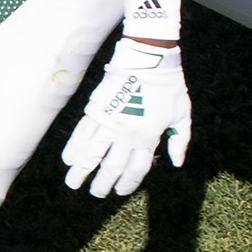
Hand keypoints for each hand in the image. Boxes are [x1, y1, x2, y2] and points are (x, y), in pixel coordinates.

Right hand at [62, 37, 190, 197]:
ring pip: (92, 154)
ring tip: (73, 183)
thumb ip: (179, 141)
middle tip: (95, 193)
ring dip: (81, 171)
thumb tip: (176, 163)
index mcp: (147, 138)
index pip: (134, 171)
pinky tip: (68, 159)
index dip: (126, 185)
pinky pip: (82, 133)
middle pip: (111, 167)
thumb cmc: (169, 85)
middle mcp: (126, 136)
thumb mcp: (183, 114)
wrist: (149, 58)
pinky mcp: (96, 109)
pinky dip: (74, 147)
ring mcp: (109, 123)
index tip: (118, 192)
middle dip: (101, 184)